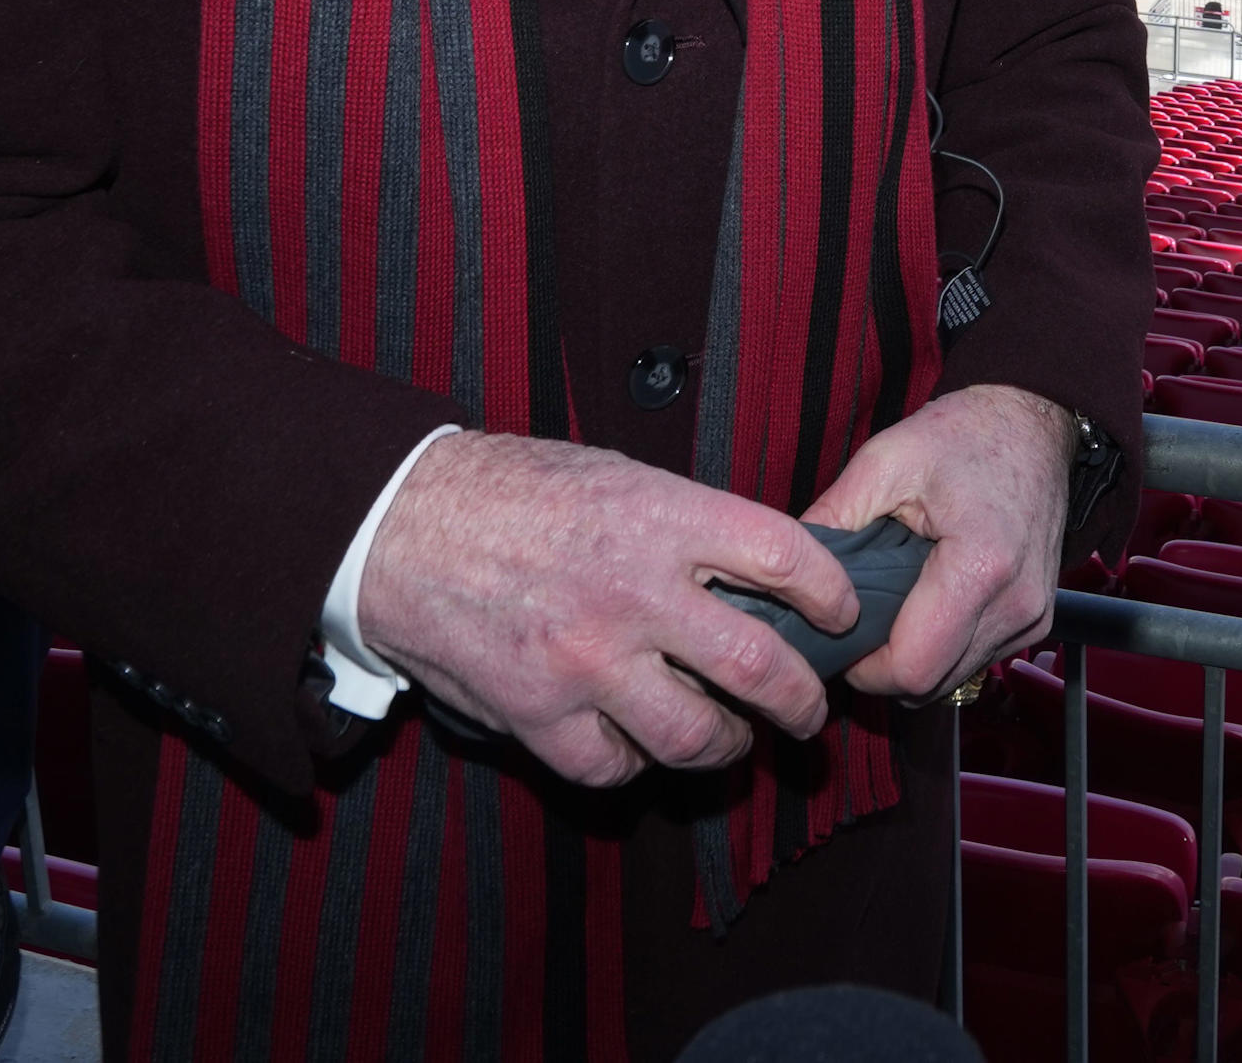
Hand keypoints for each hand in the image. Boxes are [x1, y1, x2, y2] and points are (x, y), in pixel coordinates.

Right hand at [354, 432, 857, 788]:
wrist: (399, 525)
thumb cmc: (510, 490)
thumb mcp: (616, 475)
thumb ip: (686, 525)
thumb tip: (760, 572)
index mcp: (660, 517)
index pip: (785, 557)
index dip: (831, 592)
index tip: (842, 610)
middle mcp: (633, 593)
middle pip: (760, 667)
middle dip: (802, 701)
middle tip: (809, 710)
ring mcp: (587, 661)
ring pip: (696, 736)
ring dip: (728, 744)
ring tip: (731, 736)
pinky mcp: (538, 713)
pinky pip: (614, 766)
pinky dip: (635, 761)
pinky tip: (637, 741)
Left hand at [802, 383, 1073, 701]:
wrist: (1033, 423)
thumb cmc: (966, 435)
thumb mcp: (886, 459)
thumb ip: (834, 517)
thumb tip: (788, 570)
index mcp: (979, 566)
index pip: (911, 669)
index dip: (864, 668)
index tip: (842, 634)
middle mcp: (1015, 603)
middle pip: (931, 685)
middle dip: (885, 668)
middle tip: (858, 621)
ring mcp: (1031, 617)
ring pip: (953, 680)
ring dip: (916, 658)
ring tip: (894, 606)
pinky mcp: (1036, 620)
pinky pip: (975, 660)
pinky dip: (945, 646)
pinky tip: (928, 603)